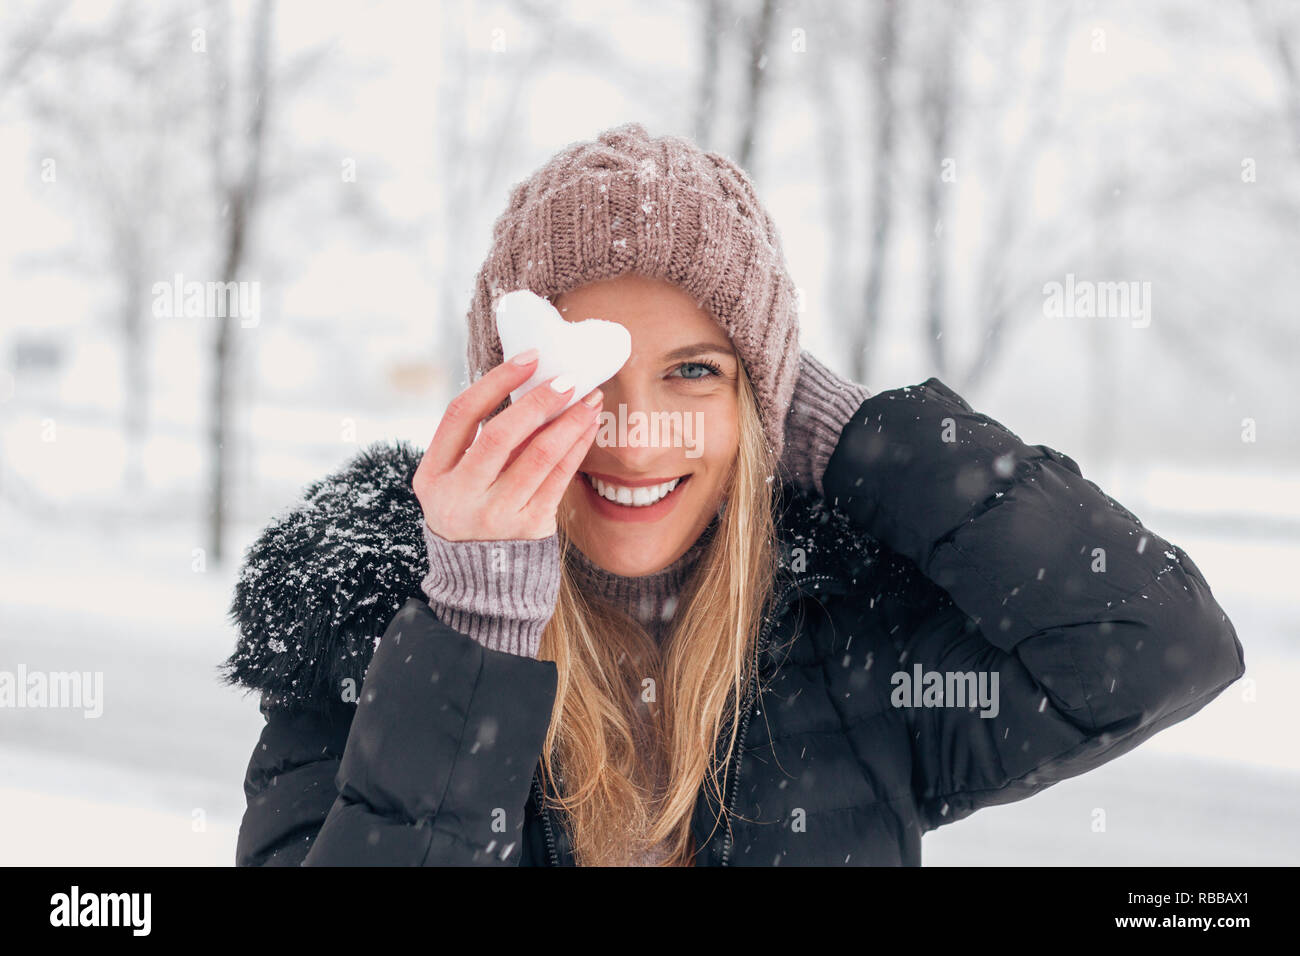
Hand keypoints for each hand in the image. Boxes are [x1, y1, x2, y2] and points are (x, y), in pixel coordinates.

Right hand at [413, 351, 602, 540]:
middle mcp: (459, 496)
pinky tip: (588, 428)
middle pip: (500, 434)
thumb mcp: (454, 482)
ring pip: (539, 455)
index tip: (529, 358)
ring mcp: (495, 515)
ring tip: (590, 399)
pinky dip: (577, 447)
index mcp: (433, 476)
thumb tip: (527, 387)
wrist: (481, 581)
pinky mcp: (528, 528)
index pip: (461, 414)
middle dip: (539, 401)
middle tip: (568, 380)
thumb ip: (476, 443)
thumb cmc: (472, 513)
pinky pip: (559, 478)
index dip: (496, 381)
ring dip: (569, 422)